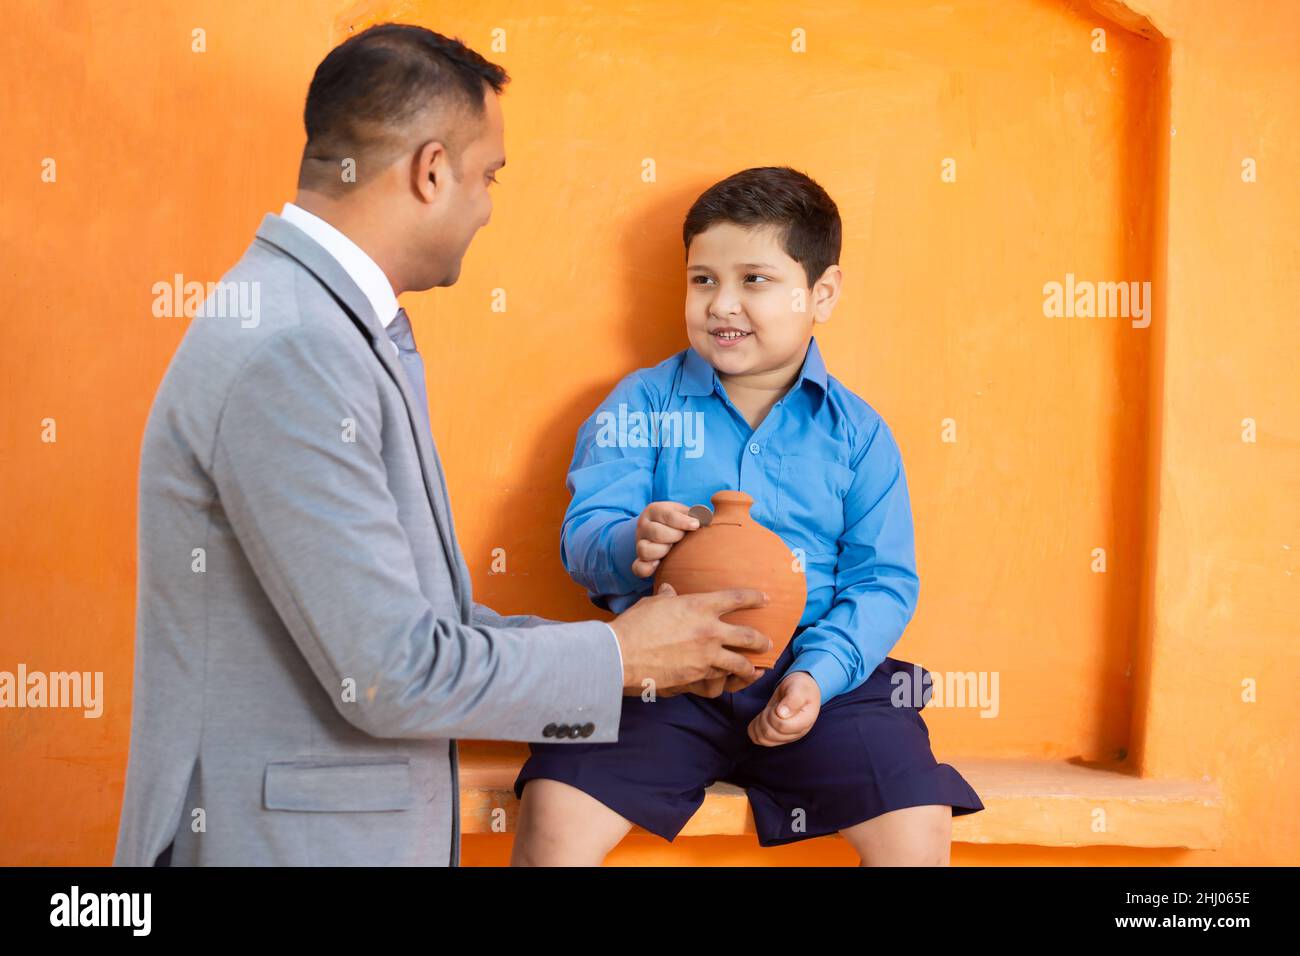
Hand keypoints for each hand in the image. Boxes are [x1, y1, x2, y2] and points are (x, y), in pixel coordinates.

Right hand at [610, 582, 771, 695]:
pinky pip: (719, 677)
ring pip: (740, 663)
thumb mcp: (653, 603)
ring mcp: (706, 655)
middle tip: (768, 642)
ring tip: (753, 668)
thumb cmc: (634, 625)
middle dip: (762, 640)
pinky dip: (724, 678)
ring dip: (748, 666)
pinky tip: (727, 679)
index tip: (766, 599)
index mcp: (699, 605)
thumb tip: (670, 590)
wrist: (622, 654)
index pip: (737, 598)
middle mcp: (709, 630)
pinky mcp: (697, 675)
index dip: (755, 598)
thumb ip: (668, 597)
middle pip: (749, 635)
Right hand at [630, 501, 699, 577]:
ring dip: (662, 551)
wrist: (663, 529)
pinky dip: (647, 568)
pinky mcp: (639, 559)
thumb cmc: (678, 521)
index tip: (696, 525)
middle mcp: (643, 526)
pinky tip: (659, 564)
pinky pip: (638, 567)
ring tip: (672, 549)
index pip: (667, 515)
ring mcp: (639, 543)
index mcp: (654, 510)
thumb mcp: (684, 512)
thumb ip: (695, 513)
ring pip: (644, 550)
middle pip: (656, 533)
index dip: (683, 522)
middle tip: (683, 537)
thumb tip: (707, 518)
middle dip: (675, 536)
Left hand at [747, 671, 820, 745]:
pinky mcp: (776, 738)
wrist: (801, 690)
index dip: (773, 715)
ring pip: (763, 739)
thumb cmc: (801, 688)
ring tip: (766, 712)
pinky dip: (754, 728)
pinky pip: (758, 739)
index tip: (777, 705)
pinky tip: (760, 718)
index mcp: (804, 722)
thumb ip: (792, 700)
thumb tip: (781, 714)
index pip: (782, 726)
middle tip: (771, 707)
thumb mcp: (798, 688)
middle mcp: (796, 733)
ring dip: (759, 723)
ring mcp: (786, 737)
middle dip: (765, 717)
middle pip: (770, 734)